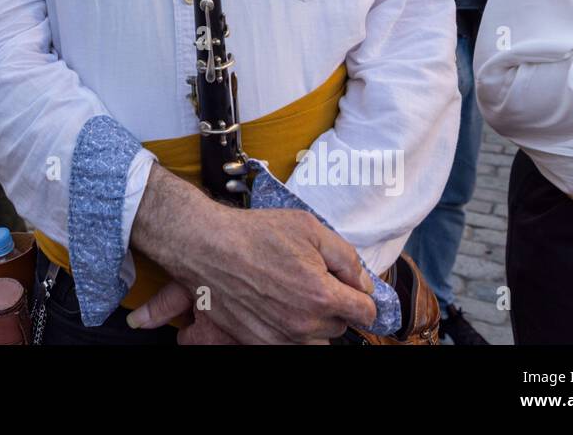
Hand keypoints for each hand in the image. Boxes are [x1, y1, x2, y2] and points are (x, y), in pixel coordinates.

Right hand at [132, 206, 375, 343]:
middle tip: (312, 280)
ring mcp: (281, 336)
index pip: (366, 312)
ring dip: (314, 322)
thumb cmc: (254, 234)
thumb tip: (363, 282)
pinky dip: (290, 330)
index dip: (361, 296)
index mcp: (322, 295)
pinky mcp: (259, 342)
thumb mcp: (308, 228)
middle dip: (334, 305)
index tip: (350, 287)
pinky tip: (277, 305)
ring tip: (295, 295)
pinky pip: (290, 344)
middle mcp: (305, 323)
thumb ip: (345, 256)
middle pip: (341, 325)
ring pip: (317, 339)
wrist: (206, 247)